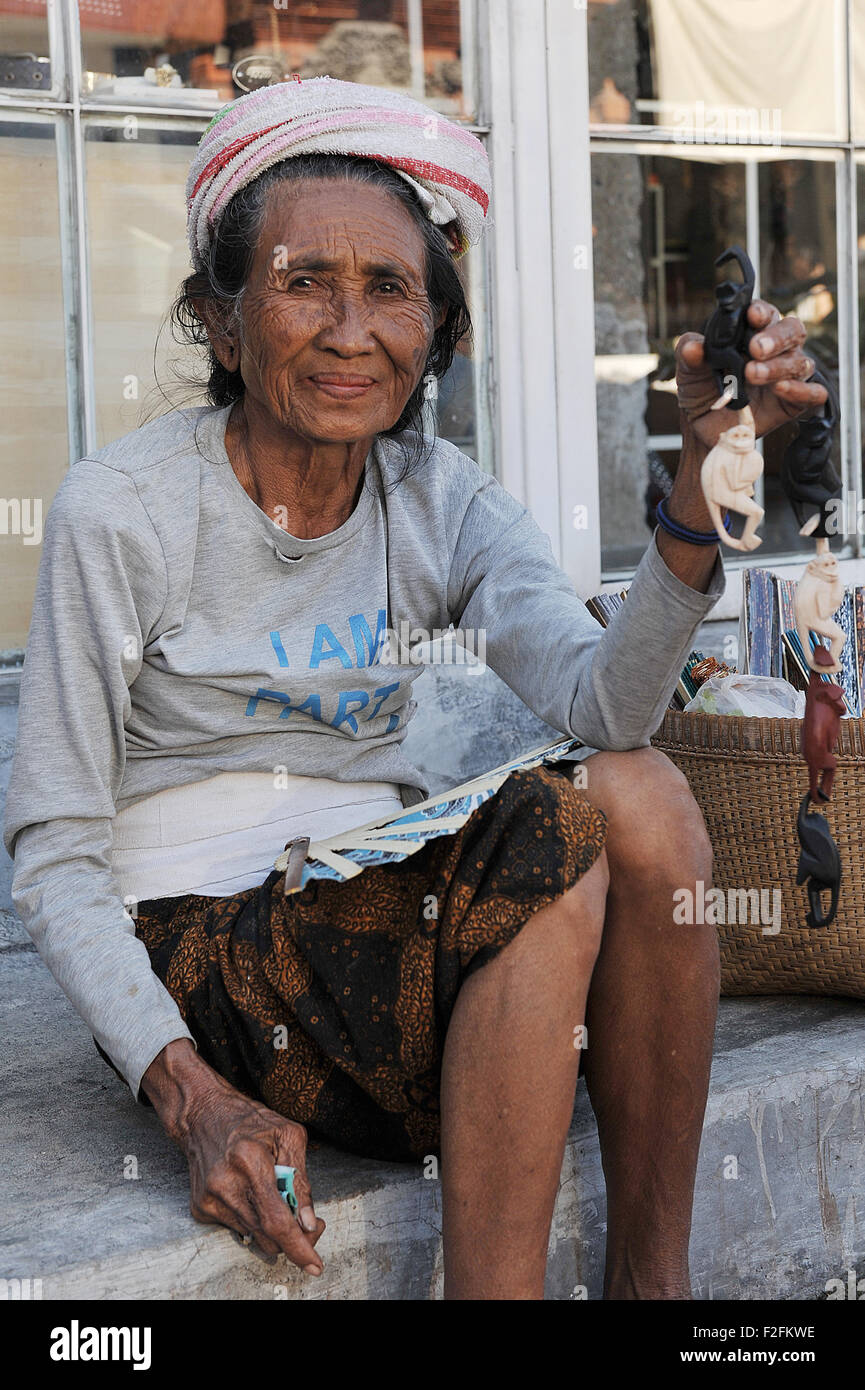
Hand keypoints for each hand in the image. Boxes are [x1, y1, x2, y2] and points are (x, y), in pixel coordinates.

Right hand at [142, 1041, 325, 1273]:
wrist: (203, 1115)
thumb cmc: (251, 1121)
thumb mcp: (288, 1135)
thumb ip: (300, 1179)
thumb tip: (307, 1221)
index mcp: (249, 1160)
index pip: (276, 1218)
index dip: (298, 1246)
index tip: (314, 1265)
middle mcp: (224, 1183)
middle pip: (266, 1235)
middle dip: (293, 1237)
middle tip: (307, 1222)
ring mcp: (209, 1198)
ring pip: (254, 1236)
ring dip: (273, 1228)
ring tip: (279, 1200)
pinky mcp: (200, 1208)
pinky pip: (238, 1228)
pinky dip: (253, 1219)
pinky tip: (252, 1193)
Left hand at [675, 299, 827, 451]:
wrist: (703, 427)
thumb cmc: (702, 390)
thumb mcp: (688, 371)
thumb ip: (689, 354)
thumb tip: (692, 347)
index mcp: (753, 334)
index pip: (767, 314)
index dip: (762, 312)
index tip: (751, 315)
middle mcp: (776, 351)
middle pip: (792, 332)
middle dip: (775, 338)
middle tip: (755, 348)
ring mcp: (788, 376)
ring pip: (800, 362)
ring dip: (777, 366)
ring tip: (752, 374)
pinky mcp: (794, 403)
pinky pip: (812, 394)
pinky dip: (801, 390)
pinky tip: (780, 389)